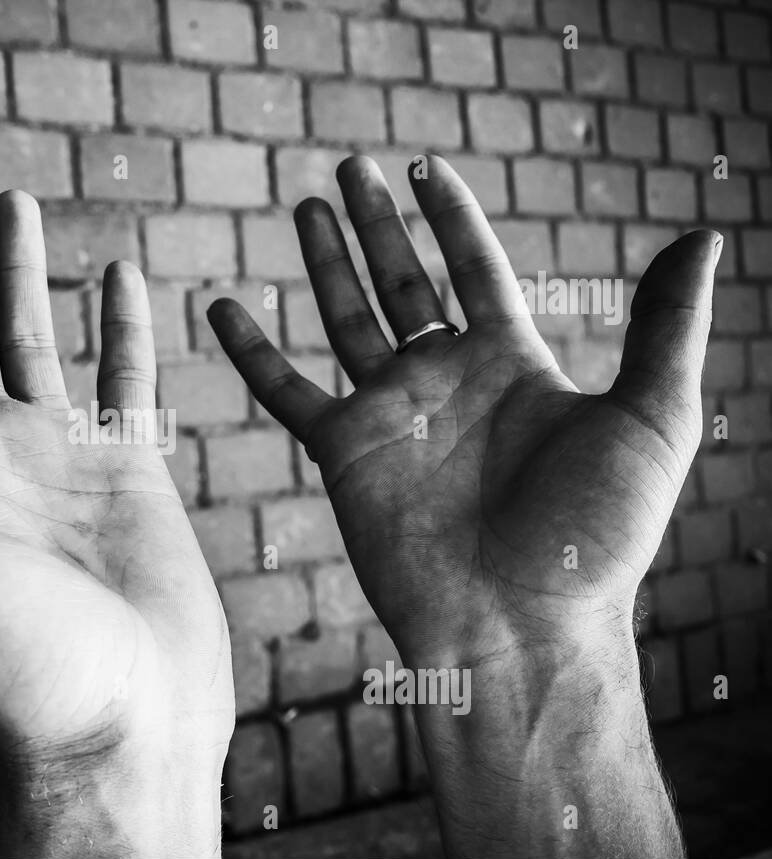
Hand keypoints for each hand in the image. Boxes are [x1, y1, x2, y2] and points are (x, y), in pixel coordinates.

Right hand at [208, 155, 718, 857]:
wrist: (517, 624)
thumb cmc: (594, 539)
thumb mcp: (649, 420)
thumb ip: (665, 327)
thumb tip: (702, 235)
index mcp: (510, 365)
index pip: (474, 268)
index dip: (450, 216)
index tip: (425, 169)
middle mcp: (445, 381)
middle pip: (403, 281)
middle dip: (378, 224)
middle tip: (351, 167)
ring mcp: (390, 414)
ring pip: (345, 318)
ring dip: (325, 262)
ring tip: (307, 204)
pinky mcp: (343, 451)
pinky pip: (285, 390)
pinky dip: (251, 351)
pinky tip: (223, 307)